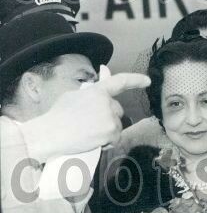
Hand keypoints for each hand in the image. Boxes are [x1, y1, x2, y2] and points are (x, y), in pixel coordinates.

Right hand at [22, 71, 150, 161]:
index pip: (120, 82)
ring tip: (89, 132)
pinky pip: (116, 138)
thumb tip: (106, 71)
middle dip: (109, 117)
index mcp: (97, 91)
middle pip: (118, 111)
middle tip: (90, 123)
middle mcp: (106, 102)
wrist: (53, 132)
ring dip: (108, 130)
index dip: (135, 80)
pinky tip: (93, 140)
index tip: (147, 81)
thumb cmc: (59, 114)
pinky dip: (107, 142)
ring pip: (117, 125)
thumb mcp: (75, 95)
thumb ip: (94, 88)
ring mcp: (110, 118)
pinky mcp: (111, 132)